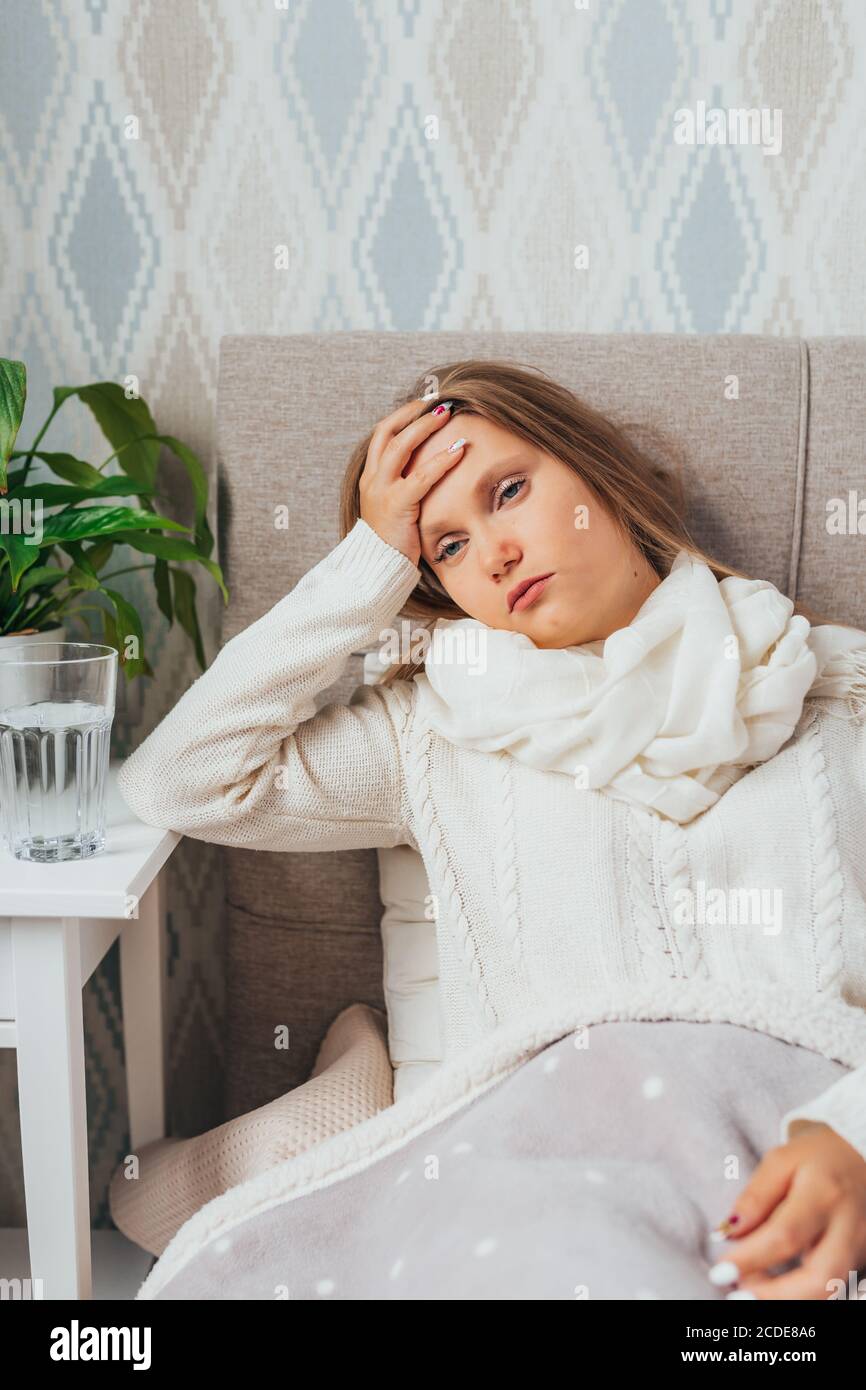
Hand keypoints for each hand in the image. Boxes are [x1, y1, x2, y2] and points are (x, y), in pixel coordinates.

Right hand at [359, 396, 465, 566]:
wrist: (376, 569)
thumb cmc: (393, 542)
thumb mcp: (396, 509)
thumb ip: (407, 488)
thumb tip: (432, 474)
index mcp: (370, 477)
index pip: (383, 434)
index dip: (403, 415)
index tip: (424, 404)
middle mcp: (372, 479)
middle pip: (388, 432)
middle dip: (414, 413)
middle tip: (439, 402)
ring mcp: (381, 491)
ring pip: (400, 446)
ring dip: (425, 427)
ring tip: (447, 414)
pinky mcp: (396, 505)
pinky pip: (421, 477)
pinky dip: (441, 460)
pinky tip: (459, 451)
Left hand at [709, 1122, 865, 1298]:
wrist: (862, 1155)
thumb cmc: (816, 1158)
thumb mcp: (781, 1161)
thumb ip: (755, 1196)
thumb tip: (728, 1232)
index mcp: (823, 1193)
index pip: (785, 1235)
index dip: (751, 1257)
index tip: (720, 1269)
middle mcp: (848, 1226)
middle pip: (818, 1278)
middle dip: (775, 1295)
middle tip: (738, 1293)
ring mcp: (860, 1246)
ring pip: (828, 1290)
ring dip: (786, 1298)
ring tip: (751, 1288)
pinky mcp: (860, 1260)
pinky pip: (832, 1286)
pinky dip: (800, 1293)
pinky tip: (774, 1288)